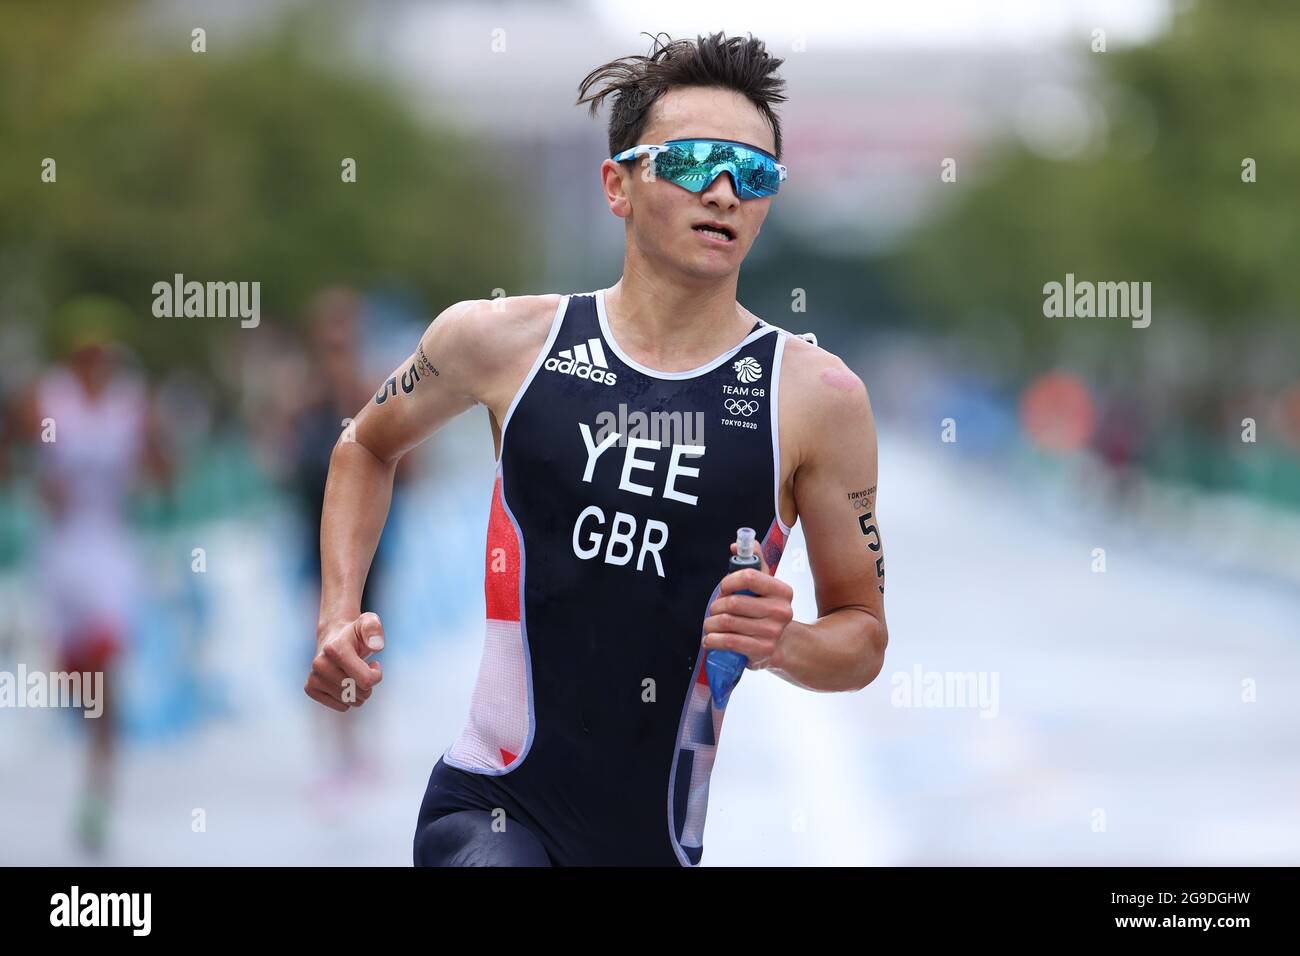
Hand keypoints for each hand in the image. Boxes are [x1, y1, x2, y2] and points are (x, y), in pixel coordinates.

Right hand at [306, 612, 383, 711]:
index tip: (373, 664)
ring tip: (353, 674)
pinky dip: (348, 698)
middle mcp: (319, 663)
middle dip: (368, 685)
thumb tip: (376, 646)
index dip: (376, 675)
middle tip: (363, 669)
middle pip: (359, 693)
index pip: (366, 680)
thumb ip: (375, 629)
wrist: (333, 639)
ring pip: (350, 701)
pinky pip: (341, 706)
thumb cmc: (355, 634)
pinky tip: (344, 682)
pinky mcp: (310, 688)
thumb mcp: (369, 623)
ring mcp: (313, 677)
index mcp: (334, 648)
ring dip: (358, 692)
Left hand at [701, 542, 793, 670]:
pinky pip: (729, 641)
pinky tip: (710, 639)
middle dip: (716, 605)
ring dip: (711, 623)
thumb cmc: (768, 611)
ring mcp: (773, 632)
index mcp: (782, 591)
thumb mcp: (765, 586)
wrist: (784, 644)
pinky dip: (713, 640)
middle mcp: (781, 611)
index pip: (749, 576)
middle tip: (714, 609)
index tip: (723, 587)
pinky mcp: (763, 650)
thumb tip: (736, 547)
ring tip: (710, 624)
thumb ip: (754, 563)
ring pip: (728, 622)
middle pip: (734, 602)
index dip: (729, 581)